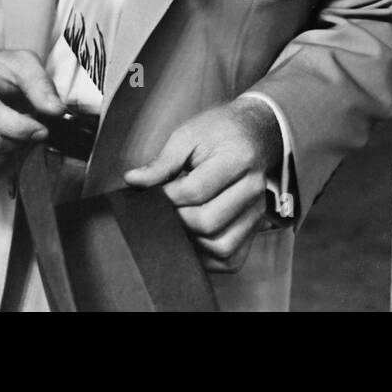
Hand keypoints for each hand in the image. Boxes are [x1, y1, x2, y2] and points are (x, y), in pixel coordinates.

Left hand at [123, 98, 280, 272]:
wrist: (257, 133)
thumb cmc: (222, 132)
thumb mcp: (190, 134)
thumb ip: (163, 161)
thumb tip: (133, 181)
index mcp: (238, 158)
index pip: (196, 191)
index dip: (167, 197)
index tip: (155, 193)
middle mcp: (253, 188)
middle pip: (208, 222)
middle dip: (177, 220)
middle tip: (165, 210)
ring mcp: (257, 211)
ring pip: (222, 247)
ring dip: (192, 242)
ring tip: (179, 224)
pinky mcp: (255, 228)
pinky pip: (231, 259)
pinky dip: (208, 258)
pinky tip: (194, 239)